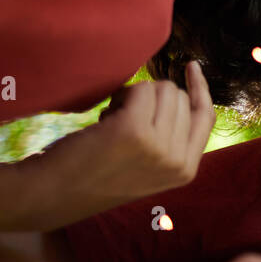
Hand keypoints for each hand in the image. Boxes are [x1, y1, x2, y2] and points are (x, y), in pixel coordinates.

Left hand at [17, 63, 216, 228]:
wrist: (54, 195)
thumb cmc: (96, 176)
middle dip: (153, 99)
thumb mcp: (148, 167)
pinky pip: (141, 89)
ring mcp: (159, 147)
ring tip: (113, 120)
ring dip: (135, 95)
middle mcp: (178, 161)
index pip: (206, 117)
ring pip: (163, 90)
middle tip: (123, 120)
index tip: (191, 66)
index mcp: (185, 171)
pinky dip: (121, 95)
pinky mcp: (134, 130)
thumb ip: (172, 141)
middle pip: (181, 99)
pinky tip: (105, 116)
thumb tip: (181, 94)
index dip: (201, 88)